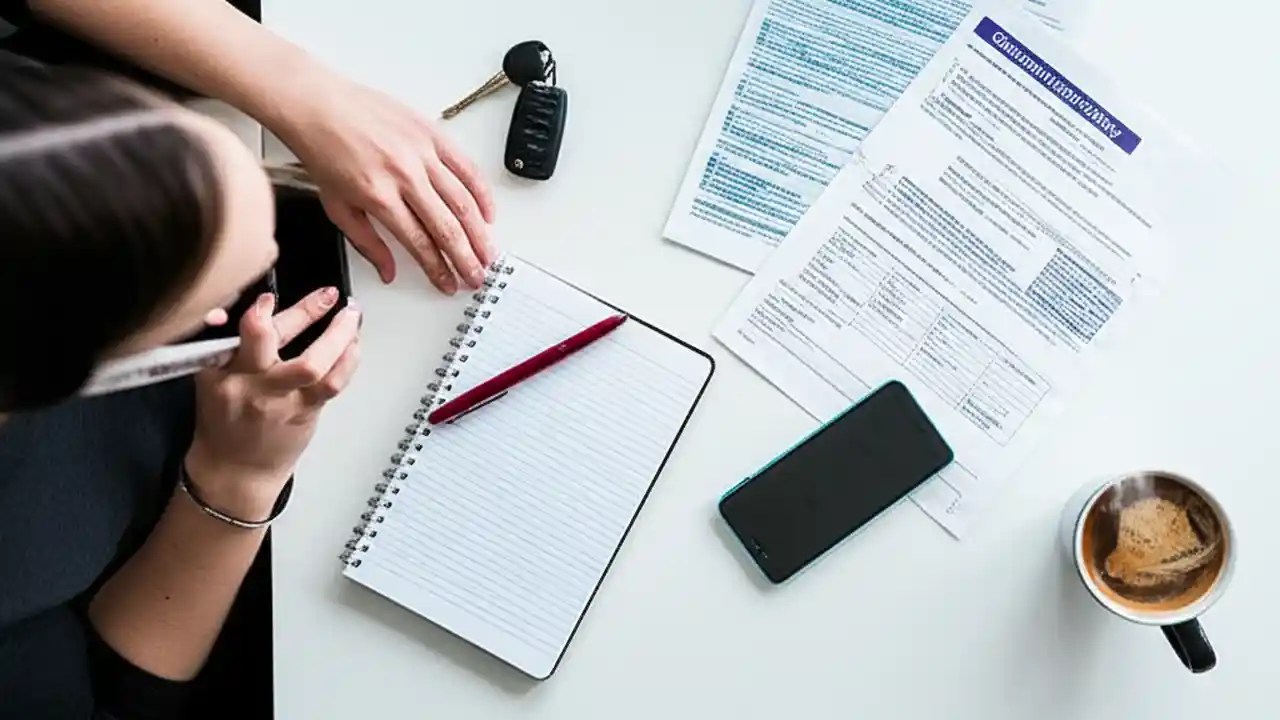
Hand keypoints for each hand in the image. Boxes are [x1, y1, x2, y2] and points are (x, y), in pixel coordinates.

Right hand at [185, 288, 360, 517]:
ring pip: (311, 362)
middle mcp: (248, 383)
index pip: (233, 333)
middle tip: (326, 295)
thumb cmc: (226, 421)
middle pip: (267, 340)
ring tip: (351, 314)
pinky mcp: (304, 412)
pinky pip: (332, 383)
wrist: (235, 471)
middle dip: (301, 312)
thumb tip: (262, 306)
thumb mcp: (214, 379)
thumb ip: (232, 345)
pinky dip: (348, 358)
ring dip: (338, 333)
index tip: (267, 298)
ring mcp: (278, 400)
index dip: (254, 313)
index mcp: (219, 370)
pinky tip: (354, 342)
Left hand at [274, 75, 496, 293]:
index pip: (419, 243)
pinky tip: (488, 213)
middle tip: (476, 276)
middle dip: (465, 259)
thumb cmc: (323, 150)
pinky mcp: (431, 133)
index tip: (448, 283)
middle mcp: (404, 175)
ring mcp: (421, 152)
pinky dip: (481, 193)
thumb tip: (387, 271)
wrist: (316, 105)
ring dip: (479, 233)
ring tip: (487, 253)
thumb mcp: (336, 206)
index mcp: (378, 196)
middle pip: (447, 227)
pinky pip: (466, 167)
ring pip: (462, 202)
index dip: (438, 270)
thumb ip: (366, 243)